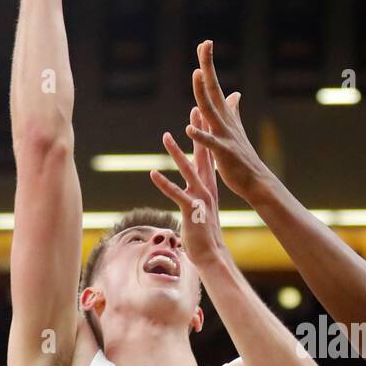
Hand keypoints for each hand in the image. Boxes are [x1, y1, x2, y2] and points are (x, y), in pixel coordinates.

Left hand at [151, 107, 225, 266]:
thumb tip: (193, 190)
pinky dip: (165, 184)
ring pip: (188, 171)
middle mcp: (207, 189)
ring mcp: (200, 199)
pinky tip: (153, 173)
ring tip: (166, 137)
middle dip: (198, 132)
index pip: (208, 156)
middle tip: (196, 110)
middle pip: (203, 155)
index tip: (201, 115)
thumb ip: (197, 196)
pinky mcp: (191, 211)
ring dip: (177, 153)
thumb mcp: (202, 209)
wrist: (212, 255)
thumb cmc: (204, 234)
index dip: (204, 135)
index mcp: (209, 187)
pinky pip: (176, 194)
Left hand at [187, 41, 268, 200]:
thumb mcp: (235, 129)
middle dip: (208, 67)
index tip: (205, 43)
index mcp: (224, 116)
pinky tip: (189, 128)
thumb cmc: (242, 158)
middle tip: (204, 45)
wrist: (256, 181)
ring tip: (196, 75)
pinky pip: (210, 143)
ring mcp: (225, 136)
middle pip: (212, 90)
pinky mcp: (224, 153)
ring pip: (210, 111)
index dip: (208, 65)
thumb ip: (233, 111)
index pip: (214, 85)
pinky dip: (201, 135)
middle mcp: (224, 121)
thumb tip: (235, 94)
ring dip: (203, 93)